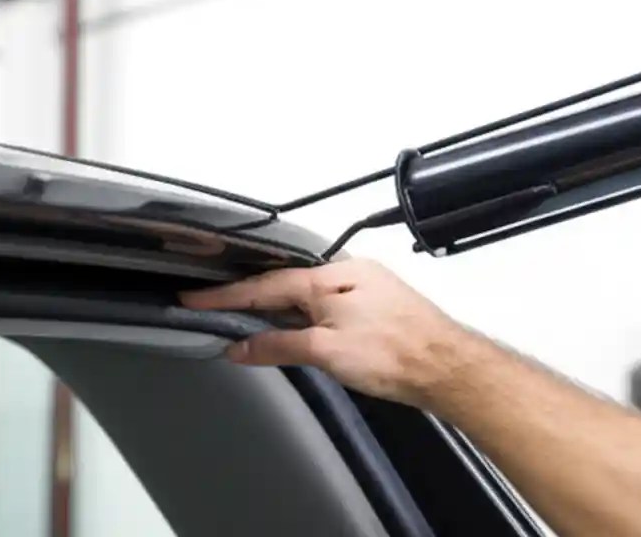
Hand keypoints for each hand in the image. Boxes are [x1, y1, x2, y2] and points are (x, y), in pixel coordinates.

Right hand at [179, 258, 475, 408]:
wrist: (447, 366)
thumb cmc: (393, 355)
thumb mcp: (326, 352)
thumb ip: (278, 344)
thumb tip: (240, 345)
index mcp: (329, 277)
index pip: (264, 284)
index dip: (225, 295)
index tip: (192, 297)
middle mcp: (345, 273)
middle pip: (283, 283)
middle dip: (246, 293)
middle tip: (208, 302)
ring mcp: (362, 286)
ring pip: (304, 292)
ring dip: (273, 304)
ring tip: (240, 314)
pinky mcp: (374, 303)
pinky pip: (322, 302)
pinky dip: (299, 312)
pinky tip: (291, 324)